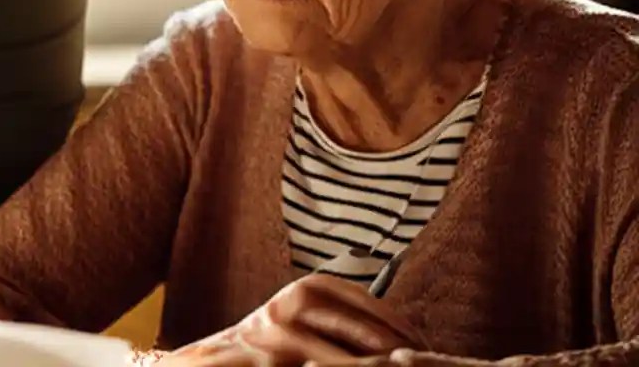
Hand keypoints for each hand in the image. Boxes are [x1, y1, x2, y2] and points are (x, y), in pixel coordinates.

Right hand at [172, 275, 426, 366]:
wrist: (217, 358)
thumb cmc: (273, 343)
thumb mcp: (307, 321)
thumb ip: (342, 323)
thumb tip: (400, 343)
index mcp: (313, 286)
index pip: (371, 304)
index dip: (402, 327)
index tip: (427, 347)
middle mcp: (299, 298)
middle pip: (365, 326)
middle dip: (397, 349)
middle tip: (424, 362)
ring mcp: (284, 326)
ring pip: (347, 348)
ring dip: (377, 363)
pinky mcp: (273, 353)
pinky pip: (322, 365)